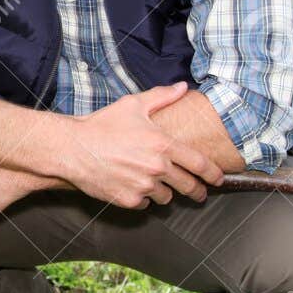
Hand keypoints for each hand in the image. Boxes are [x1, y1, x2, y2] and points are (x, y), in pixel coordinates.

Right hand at [57, 83, 226, 209]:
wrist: (72, 148)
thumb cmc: (102, 125)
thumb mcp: (132, 105)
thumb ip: (161, 97)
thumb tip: (182, 87)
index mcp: (162, 145)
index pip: (199, 164)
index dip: (213, 174)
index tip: (219, 179)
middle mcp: (157, 168)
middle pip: (188, 186)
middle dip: (197, 191)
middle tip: (198, 193)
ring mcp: (143, 186)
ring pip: (166, 197)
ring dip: (164, 192)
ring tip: (153, 182)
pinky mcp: (129, 200)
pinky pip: (145, 204)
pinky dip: (142, 198)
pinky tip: (132, 185)